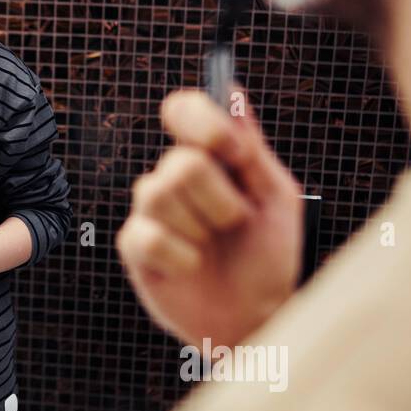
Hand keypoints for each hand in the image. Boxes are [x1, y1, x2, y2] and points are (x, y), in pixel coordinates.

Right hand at [116, 87, 302, 347]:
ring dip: (201, 226)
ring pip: (157, 192)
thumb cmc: (268, 256)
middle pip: (181, 162)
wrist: (255, 317)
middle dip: (219, 198)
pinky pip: (147, 235)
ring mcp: (151, 211)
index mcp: (210, 156)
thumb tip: (231, 93)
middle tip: (237, 222)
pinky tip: (193, 267)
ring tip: (213, 247)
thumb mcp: (276, 199)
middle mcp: (175, 177)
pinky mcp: (135, 247)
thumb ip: (251, 150)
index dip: (203, 122)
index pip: (183, 109)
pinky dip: (181, 255)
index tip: (233, 152)